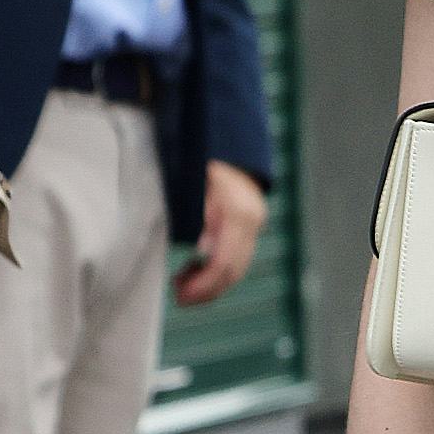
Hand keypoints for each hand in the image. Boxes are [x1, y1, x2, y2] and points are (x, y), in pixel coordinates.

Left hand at [174, 161, 268, 306]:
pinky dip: (215, 269)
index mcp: (237, 211)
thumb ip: (196, 212)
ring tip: (181, 285)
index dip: (202, 284)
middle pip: (234, 270)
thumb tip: (201, 249)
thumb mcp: (191, 181)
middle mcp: (251, 220)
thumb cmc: (200, 157)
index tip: (179, 294)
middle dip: (206, 291)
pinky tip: (193, 270)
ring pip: (237, 267)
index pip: (224, 262)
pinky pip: (236, 257)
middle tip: (179, 298)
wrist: (224, 135)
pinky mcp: (250, 226)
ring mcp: (254, 223)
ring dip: (209, 283)